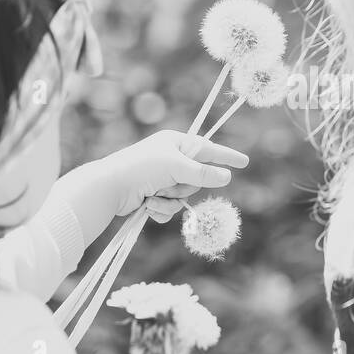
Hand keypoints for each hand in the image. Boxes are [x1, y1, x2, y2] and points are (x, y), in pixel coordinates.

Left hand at [98, 130, 248, 218]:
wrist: (109, 188)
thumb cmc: (141, 168)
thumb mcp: (176, 166)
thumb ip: (203, 172)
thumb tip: (227, 177)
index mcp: (175, 143)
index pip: (208, 149)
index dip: (226, 157)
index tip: (244, 162)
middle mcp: (169, 160)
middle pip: (197, 179)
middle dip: (183, 186)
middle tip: (169, 184)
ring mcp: (161, 180)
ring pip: (184, 197)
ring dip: (170, 200)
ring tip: (152, 195)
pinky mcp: (153, 197)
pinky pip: (171, 209)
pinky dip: (161, 210)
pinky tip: (147, 206)